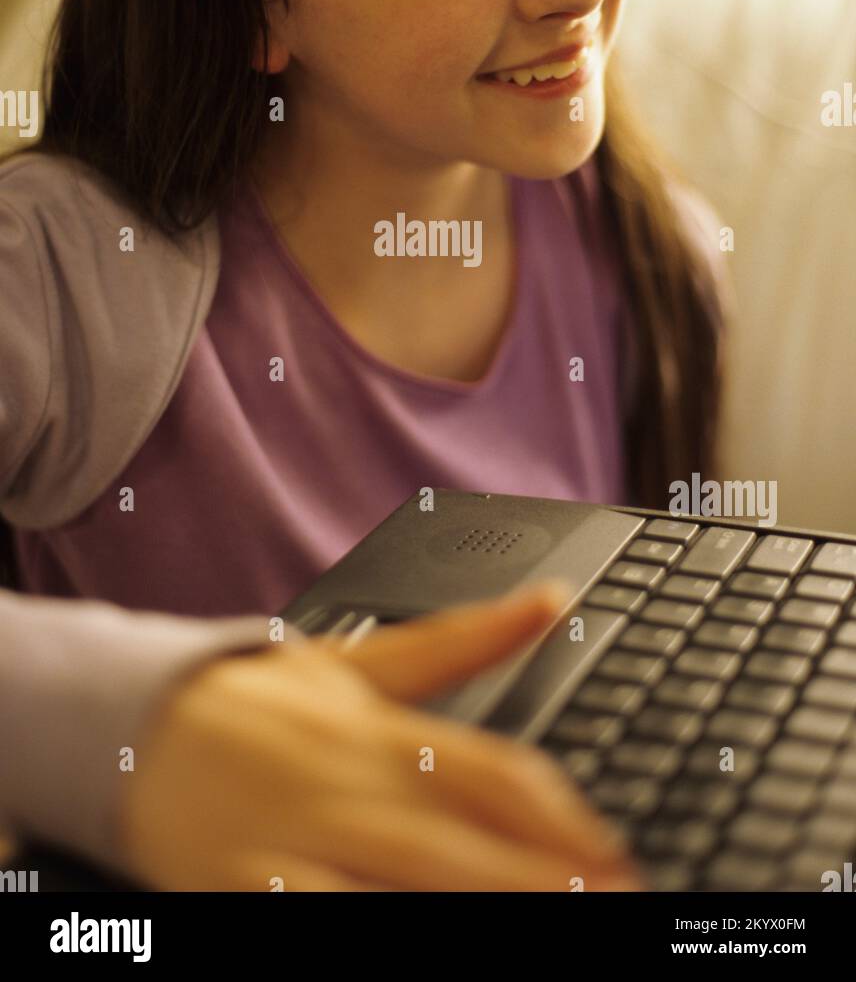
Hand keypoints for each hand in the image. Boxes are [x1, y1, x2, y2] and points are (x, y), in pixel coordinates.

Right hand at [117, 584, 646, 890]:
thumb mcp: (360, 658)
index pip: (491, 771)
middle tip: (616, 898)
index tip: (614, 850)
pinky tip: (417, 941)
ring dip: (475, 908)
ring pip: (400, 887)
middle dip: (544, 878)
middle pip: (463, 841)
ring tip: (547, 927)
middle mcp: (350, 788)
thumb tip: (551, 598)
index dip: (561, 816)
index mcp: (383, 731)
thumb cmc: (260, 701)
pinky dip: (367, 924)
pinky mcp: (246, 887)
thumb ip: (461, 637)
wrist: (136, 722)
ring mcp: (296, 843)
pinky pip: (318, 916)